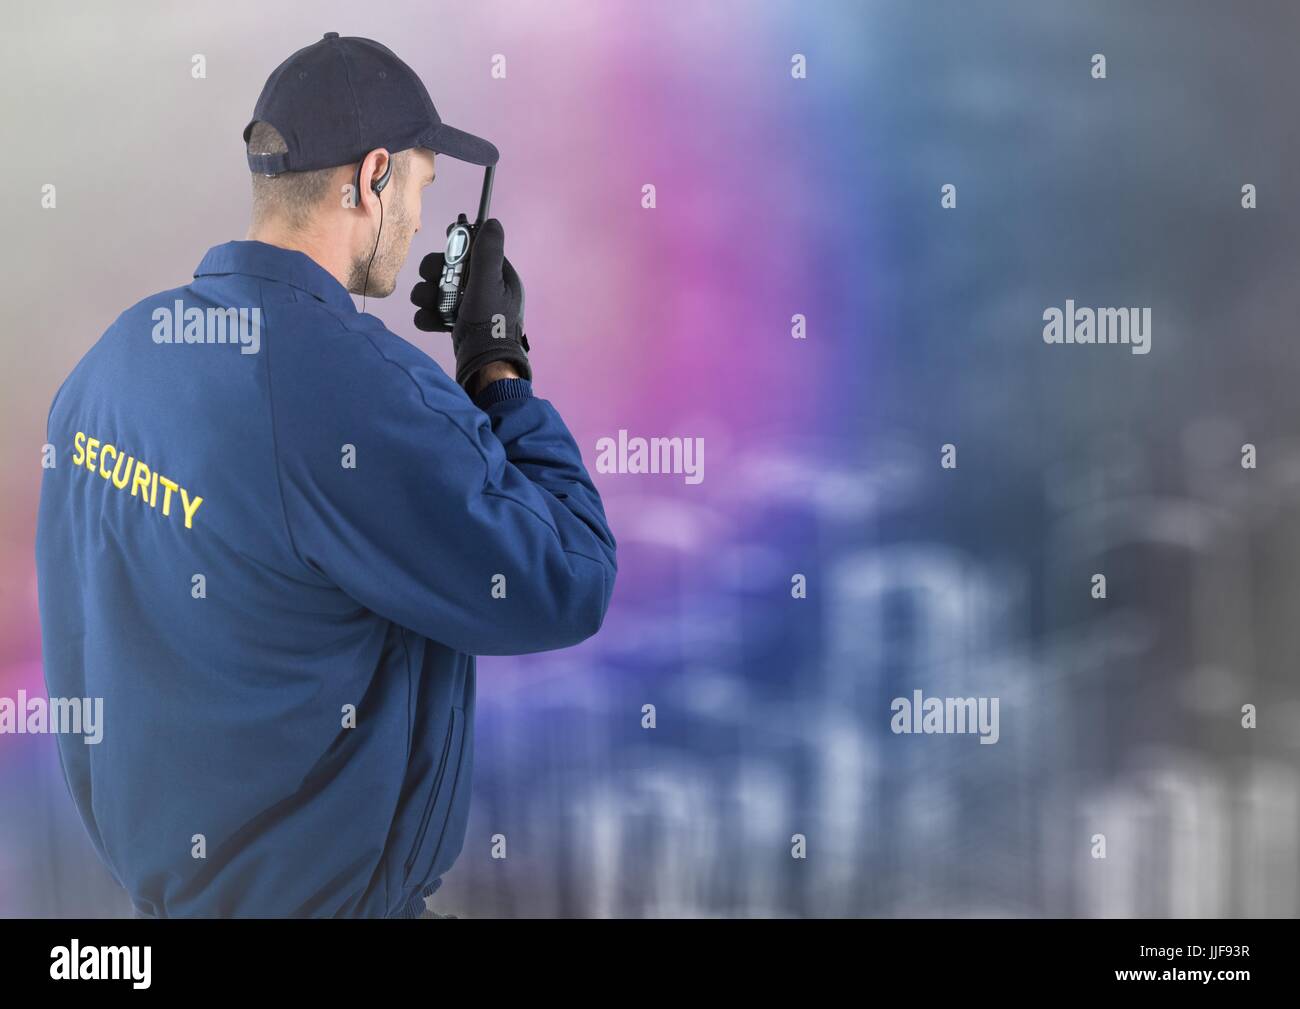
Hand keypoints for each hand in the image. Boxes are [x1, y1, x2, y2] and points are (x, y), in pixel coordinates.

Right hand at [411, 218, 530, 389]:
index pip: (475, 251)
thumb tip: (493, 222)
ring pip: (439, 290)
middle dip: (436, 272)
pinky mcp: (457, 326)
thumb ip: (487, 253)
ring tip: (427, 304)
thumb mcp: (489, 283)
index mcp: (499, 278)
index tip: (445, 246)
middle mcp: (485, 291)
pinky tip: (430, 321)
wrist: (484, 368)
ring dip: (428, 294)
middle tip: (431, 278)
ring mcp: (470, 310)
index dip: (458, 246)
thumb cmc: (489, 323)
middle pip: (451, 269)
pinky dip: (429, 316)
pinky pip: (436, 312)